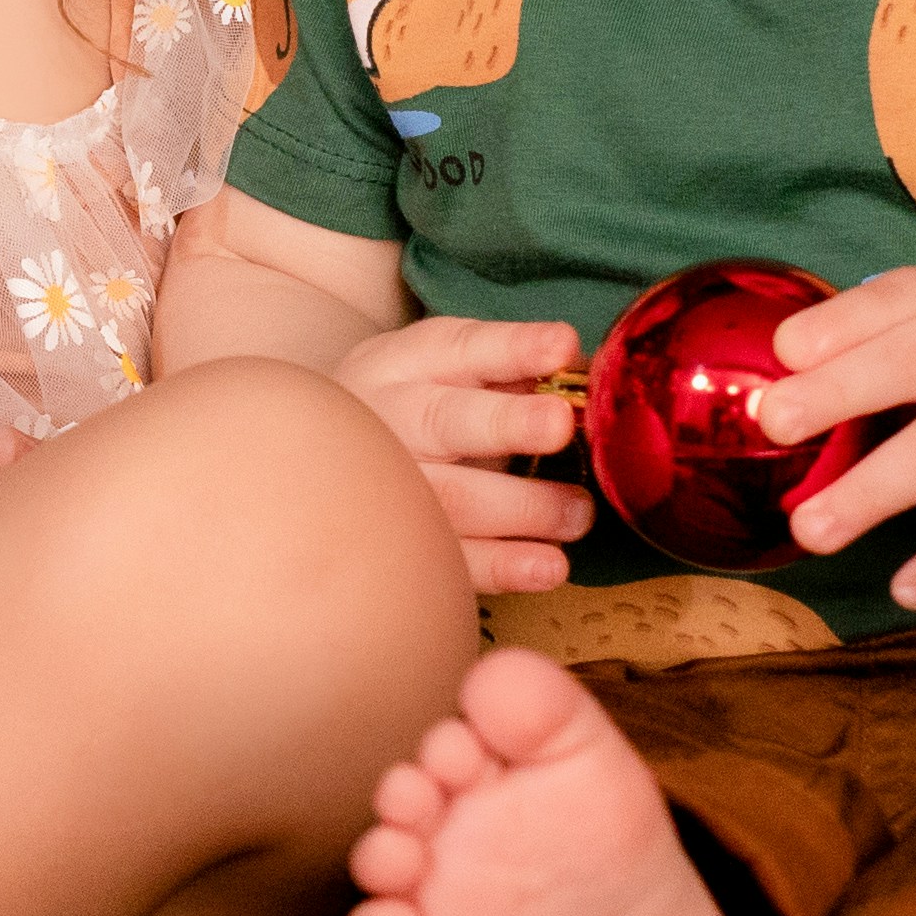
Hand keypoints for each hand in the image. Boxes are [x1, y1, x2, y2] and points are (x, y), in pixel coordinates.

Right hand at [332, 309, 598, 595]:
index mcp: (407, 366)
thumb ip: (515, 366)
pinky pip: (450, 561)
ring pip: (449, 499)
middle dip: (506, 423)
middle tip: (561, 426)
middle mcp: (390, 420)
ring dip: (521, 508)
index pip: (463, 349)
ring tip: (579, 513)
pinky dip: (502, 567)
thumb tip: (592, 375)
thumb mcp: (447, 366)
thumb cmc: (412, 405)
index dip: (514, 348)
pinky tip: (548, 567)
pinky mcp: (401, 546)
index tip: (561, 347)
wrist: (324, 455)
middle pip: (444, 421)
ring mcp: (389, 488)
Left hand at [758, 264, 915, 609]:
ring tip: (810, 532)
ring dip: (869, 496)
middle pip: (907, 365)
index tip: (778, 354)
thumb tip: (794, 360)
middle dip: (836, 393)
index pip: (892, 303)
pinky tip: (907, 588)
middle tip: (771, 422)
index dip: (834, 326)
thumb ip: (906, 327)